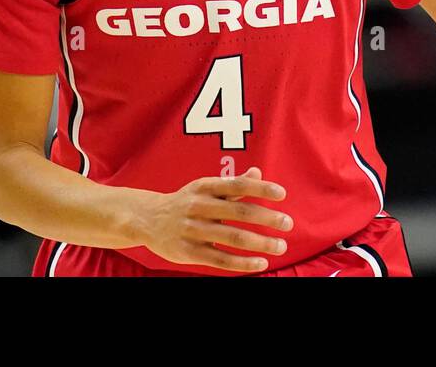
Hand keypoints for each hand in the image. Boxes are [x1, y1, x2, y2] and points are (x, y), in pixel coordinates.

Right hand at [136, 166, 292, 272]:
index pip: (236, 185)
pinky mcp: (189, 252)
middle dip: (267, 218)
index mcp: (204, 187)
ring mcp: (193, 230)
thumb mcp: (205, 187)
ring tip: (281, 246)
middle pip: (239, 212)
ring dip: (260, 243)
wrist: (147, 219)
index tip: (282, 194)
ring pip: (233, 238)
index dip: (260, 188)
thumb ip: (233, 183)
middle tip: (288, 223)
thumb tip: (258, 172)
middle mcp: (198, 207)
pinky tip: (261, 263)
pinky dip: (243, 262)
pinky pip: (221, 260)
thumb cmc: (186, 202)